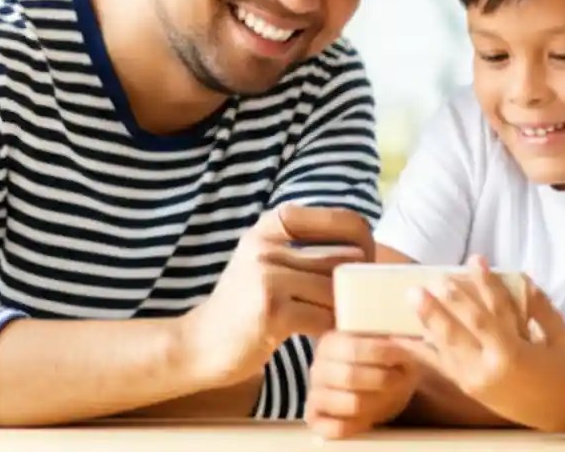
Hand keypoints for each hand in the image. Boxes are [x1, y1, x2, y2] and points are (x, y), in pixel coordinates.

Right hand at [175, 204, 373, 387]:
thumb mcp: (265, 258)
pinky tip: (324, 337)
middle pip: (344, 260)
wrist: (199, 344)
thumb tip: (364, 243)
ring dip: (344, 311)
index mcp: (272, 225)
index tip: (366, 265)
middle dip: (358, 284)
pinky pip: (324, 318)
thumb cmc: (244, 303)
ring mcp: (268, 277)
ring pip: (336, 291)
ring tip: (339, 321)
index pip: (342, 220)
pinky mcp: (272, 312)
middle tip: (357, 302)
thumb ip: (304, 245)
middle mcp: (268, 245)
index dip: (364, 243)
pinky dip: (331, 331)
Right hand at [304, 332, 419, 438]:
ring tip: (391, 396)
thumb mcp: (392, 344)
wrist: (385, 390)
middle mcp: (317, 367)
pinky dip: (360, 423)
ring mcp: (315, 394)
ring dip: (378, 401)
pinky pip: (336, 427)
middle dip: (382, 379)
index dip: (382, 354)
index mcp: (331, 342)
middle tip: (400, 379)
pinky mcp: (316, 420)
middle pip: (349, 376)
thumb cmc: (388, 365)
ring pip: (348, 402)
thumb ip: (396, 332)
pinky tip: (371, 416)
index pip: (353, 348)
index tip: (403, 357)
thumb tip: (413, 306)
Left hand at [409, 256, 564, 428]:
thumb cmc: (562, 366)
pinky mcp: (467, 387)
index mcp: (514, 353)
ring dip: (427, 322)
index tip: (474, 260)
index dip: (482, 284)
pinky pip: (440, 365)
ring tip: (412, 300)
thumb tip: (522, 279)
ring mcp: (475, 380)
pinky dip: (421, 350)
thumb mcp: (558, 333)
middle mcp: (489, 368)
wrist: (562, 408)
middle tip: (423, 285)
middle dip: (439, 307)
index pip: (491, 312)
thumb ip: (539, 307)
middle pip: (458, 332)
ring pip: (445, 347)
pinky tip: (404, 337)